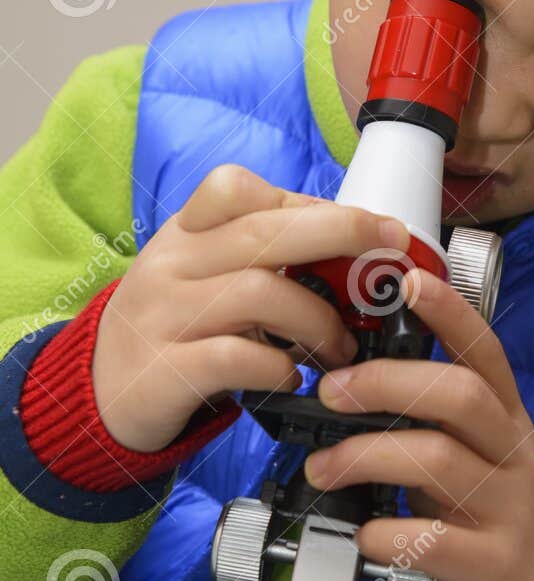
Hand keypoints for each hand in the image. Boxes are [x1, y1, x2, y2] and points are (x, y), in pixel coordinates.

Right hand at [91, 164, 409, 452]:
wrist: (99, 393)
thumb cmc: (175, 326)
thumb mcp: (203, 274)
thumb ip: (261, 254)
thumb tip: (351, 245)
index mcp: (186, 233)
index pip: (234, 187)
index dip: (303, 201)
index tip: (356, 225)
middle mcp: (172, 265)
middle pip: (265, 232)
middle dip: (342, 234)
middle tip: (388, 255)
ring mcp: (165, 316)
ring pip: (259, 294)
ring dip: (319, 321)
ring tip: (339, 347)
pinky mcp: (165, 371)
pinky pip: (236, 358)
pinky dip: (278, 367)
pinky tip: (293, 377)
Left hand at [306, 263, 533, 580]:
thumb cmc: (493, 520)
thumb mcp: (474, 459)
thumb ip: (430, 422)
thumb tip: (349, 383)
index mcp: (505, 420)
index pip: (483, 351)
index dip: (449, 312)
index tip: (408, 280)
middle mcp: (511, 454)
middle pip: (460, 395)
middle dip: (389, 383)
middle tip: (332, 392)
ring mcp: (507, 509)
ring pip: (442, 460)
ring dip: (370, 456)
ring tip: (324, 468)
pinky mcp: (493, 564)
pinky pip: (436, 541)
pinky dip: (390, 534)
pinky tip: (364, 536)